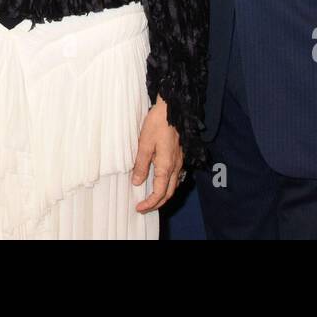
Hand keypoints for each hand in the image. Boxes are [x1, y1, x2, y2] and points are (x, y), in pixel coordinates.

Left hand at [132, 96, 183, 212]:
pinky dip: (167, 185)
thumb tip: (137, 182)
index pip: (159, 192)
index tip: (139, 208)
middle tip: (143, 208)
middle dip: (157, 203)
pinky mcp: (179, 155)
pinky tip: (159, 182)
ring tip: (150, 198)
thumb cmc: (157, 124)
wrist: (172, 108)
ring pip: (173, 185)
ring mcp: (179, 161)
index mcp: (167, 166)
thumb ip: (141, 165)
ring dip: (163, 195)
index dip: (149, 203)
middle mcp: (176, 166)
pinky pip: (175, 176)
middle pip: (169, 193)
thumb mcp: (144, 144)